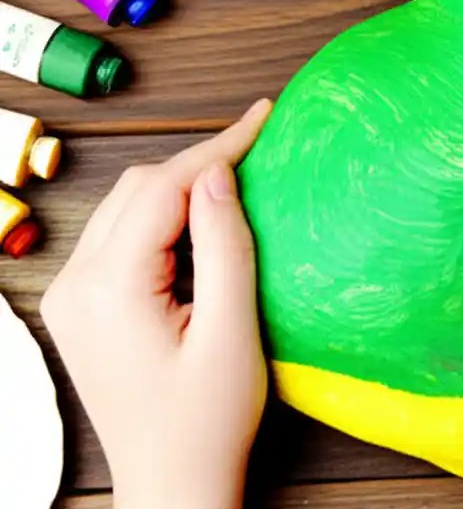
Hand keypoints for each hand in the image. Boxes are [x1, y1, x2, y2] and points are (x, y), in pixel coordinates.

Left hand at [41, 100, 272, 508]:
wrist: (172, 483)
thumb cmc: (207, 422)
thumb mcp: (233, 334)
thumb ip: (226, 247)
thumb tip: (220, 174)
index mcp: (110, 289)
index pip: (163, 187)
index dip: (217, 146)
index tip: (265, 118)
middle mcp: (76, 285)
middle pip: (139, 189)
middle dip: (200, 165)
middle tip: (262, 152)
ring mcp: (71, 296)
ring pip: (128, 208)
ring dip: (182, 190)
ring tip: (241, 186)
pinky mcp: (82, 307)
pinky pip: (122, 238)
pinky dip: (164, 220)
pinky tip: (204, 229)